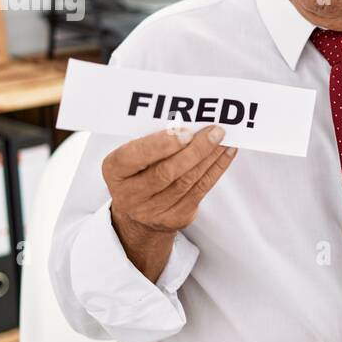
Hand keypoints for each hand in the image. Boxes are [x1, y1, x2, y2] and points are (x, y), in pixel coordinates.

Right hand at [102, 127, 236, 278]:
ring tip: (223, 139)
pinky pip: (200, 190)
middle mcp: (129, 195)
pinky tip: (226, 153)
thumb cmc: (139, 170)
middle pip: (166, 172)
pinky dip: (216, 169)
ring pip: (187, 181)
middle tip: (215, 132)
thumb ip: (153, 141)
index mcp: (114, 171)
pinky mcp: (176, 218)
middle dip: (195, 150)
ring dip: (210, 157)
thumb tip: (190, 124)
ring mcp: (152, 211)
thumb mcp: (134, 155)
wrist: (139, 213)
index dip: (161, 144)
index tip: (186, 131)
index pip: (134, 157)